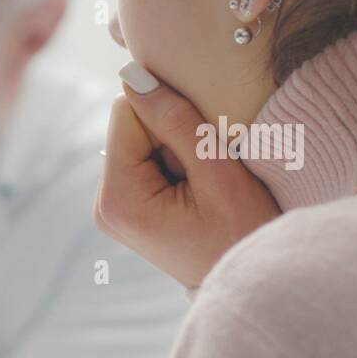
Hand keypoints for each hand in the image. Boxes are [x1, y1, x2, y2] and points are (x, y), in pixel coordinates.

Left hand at [94, 63, 282, 289]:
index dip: (167, 115)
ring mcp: (114, 208)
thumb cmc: (243, 236)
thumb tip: (132, 74)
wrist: (251, 283)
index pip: (126, 113)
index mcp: (117, 199)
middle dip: (171, 134)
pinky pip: (147, 160)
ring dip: (177, 149)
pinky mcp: (129, 207)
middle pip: (130, 126)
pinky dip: (175, 164)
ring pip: (141, 140)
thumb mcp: (218, 174)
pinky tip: (197, 191)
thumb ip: (176, 121)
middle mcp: (104, 204)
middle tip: (207, 171)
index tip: (201, 144)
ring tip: (205, 186)